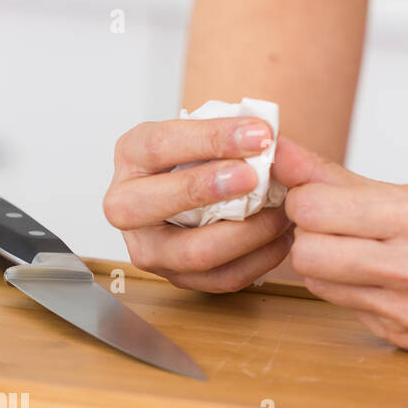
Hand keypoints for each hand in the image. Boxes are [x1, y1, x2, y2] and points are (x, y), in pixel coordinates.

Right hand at [103, 118, 293, 291]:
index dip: (213, 138)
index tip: (259, 135)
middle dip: (209, 188)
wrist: (195, 185)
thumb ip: (231, 131)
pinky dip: (258, 259)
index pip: (162, 144)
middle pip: (157, 202)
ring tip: (281, 211)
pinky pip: (219, 278)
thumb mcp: (205, 129)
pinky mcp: (175, 276)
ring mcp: (148, 247)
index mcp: (132, 153)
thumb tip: (270, 138)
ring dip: (245, 232)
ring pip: (192, 252)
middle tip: (255, 177)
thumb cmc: (201, 152)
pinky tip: (281, 237)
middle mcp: (126, 203)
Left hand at [275, 136, 407, 350]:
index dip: (304, 196)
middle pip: (306, 253)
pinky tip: (380, 274)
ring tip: (357, 245)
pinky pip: (347, 307)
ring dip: (326, 261)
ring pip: (319, 283)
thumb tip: (282, 153)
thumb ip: (337, 177)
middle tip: (329, 219)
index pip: (314, 208)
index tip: (315, 190)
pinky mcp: (404, 339)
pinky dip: (352, 287)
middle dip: (307, 232)